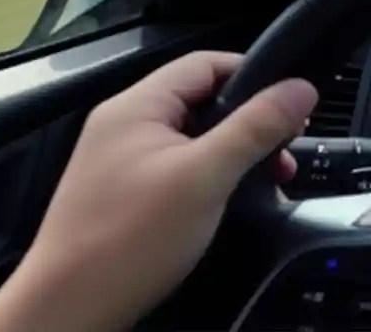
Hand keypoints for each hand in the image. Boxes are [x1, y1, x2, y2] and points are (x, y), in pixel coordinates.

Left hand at [0, 51, 317, 331]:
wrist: (71, 309)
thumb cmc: (126, 242)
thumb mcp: (206, 176)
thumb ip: (255, 128)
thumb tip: (299, 90)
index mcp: (136, 107)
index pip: (205, 64)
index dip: (253, 75)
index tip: (291, 103)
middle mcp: (124, 127)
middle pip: (202, 101)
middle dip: (250, 122)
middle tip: (282, 150)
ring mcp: (121, 161)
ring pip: (194, 138)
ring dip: (234, 153)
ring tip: (264, 181)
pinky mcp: (125, 194)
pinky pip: (179, 168)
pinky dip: (211, 177)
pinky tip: (228, 201)